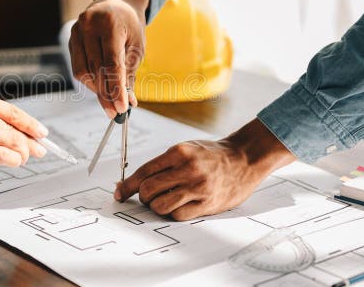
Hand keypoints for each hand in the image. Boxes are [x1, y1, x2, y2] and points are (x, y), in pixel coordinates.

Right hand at [0, 92, 47, 171]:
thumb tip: (0, 128)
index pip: (12, 111)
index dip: (30, 123)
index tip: (40, 131)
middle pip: (16, 128)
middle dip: (32, 141)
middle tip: (42, 149)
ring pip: (15, 142)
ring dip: (24, 153)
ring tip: (25, 159)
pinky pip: (5, 156)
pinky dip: (14, 160)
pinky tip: (14, 163)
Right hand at [69, 0, 149, 117]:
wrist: (115, 2)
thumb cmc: (129, 25)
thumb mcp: (137, 47)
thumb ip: (130, 74)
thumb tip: (127, 103)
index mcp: (110, 24)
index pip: (111, 63)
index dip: (116, 89)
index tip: (120, 108)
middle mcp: (89, 25)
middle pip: (96, 70)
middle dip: (106, 94)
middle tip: (115, 112)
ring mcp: (76, 31)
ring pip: (83, 72)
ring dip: (97, 90)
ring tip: (110, 99)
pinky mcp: (70, 39)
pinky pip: (78, 67)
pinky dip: (90, 80)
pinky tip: (100, 85)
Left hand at [114, 119, 295, 219]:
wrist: (244, 158)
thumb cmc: (210, 155)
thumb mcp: (185, 149)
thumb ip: (161, 164)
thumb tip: (131, 183)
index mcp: (178, 153)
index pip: (143, 172)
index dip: (127, 186)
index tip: (119, 193)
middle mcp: (187, 169)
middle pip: (147, 190)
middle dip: (142, 196)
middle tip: (148, 195)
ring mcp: (198, 187)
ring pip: (160, 206)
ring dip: (156, 206)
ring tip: (163, 200)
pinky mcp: (207, 203)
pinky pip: (178, 215)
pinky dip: (172, 213)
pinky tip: (179, 205)